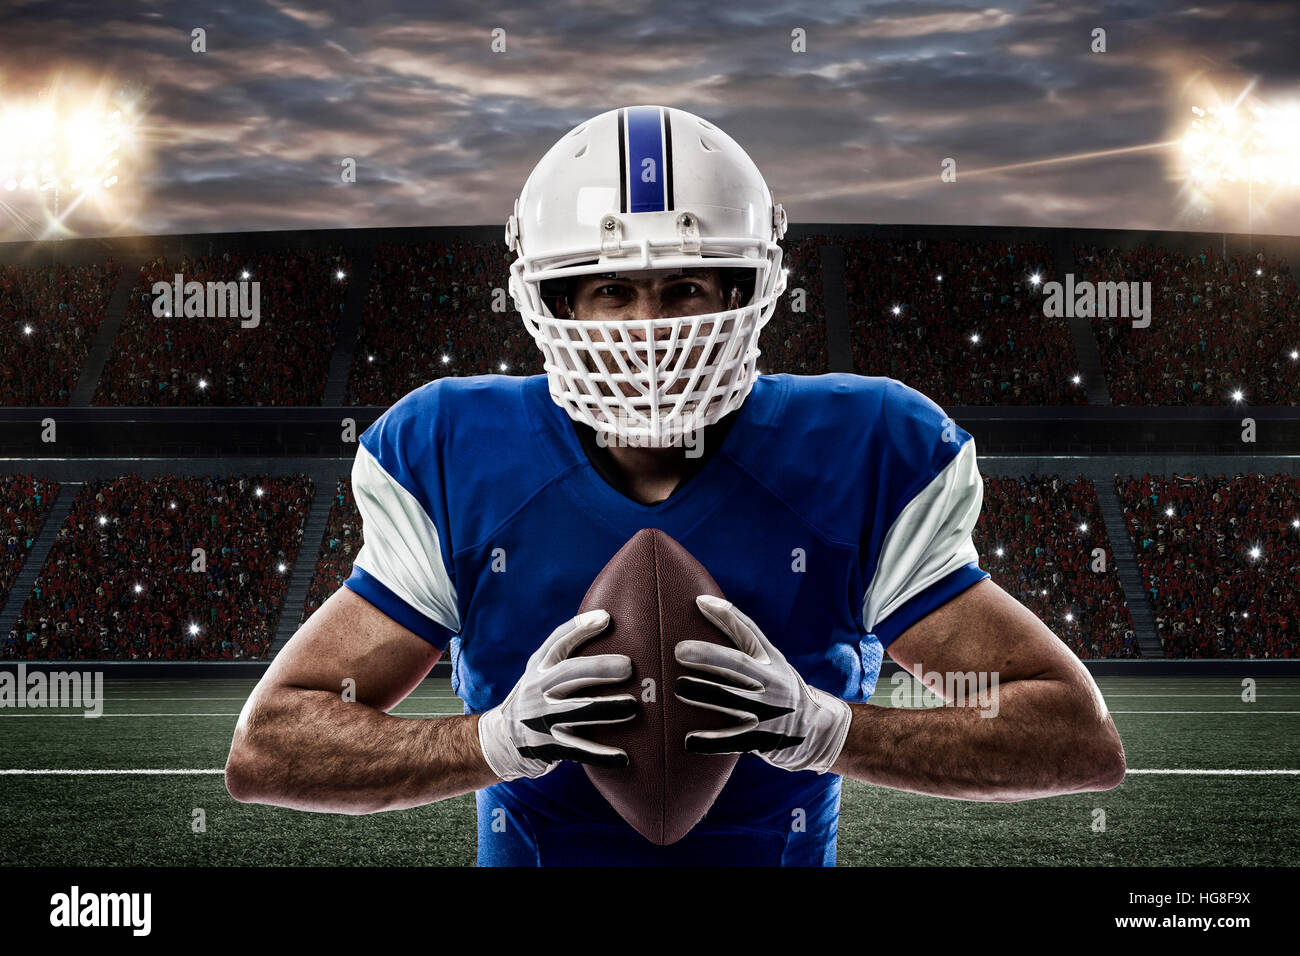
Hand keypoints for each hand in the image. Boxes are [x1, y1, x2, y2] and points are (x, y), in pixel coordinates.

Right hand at [477, 610, 635, 780]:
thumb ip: (563, 652)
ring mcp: (542, 719)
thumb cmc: (535, 698)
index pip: (557, 642)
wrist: (502, 741)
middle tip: (629, 666)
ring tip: (632, 707)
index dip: (580, 628)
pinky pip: (579, 750)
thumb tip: (606, 617)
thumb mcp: (539, 673)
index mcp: (539, 669)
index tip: (606, 618)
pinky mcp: (550, 746)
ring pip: (576, 711)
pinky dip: (602, 755)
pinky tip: (624, 756)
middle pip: (568, 673)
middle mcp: (537, 690)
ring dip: (605, 708)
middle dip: (598, 668)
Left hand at [674, 595, 851, 773]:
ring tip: (678, 688)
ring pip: (731, 702)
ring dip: (703, 695)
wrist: (817, 731)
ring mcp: (766, 714)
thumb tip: (702, 601)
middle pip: (737, 667)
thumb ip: (739, 632)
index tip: (698, 604)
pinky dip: (710, 741)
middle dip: (708, 657)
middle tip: (678, 651)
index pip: (747, 635)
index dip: (725, 618)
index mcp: (770, 664)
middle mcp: (770, 686)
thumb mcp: (770, 659)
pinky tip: (690, 739)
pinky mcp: (759, 742)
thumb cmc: (782, 686)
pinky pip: (731, 741)